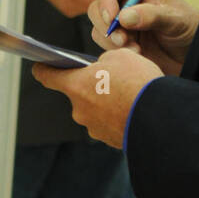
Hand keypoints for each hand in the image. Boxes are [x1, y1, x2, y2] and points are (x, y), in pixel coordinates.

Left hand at [32, 48, 161, 148]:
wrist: (159, 117)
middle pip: (79, 93)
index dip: (43, 69)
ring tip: (129, 94)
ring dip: (107, 103)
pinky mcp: (109, 140)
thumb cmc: (137, 82)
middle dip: (92, 86)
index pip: (48, 76)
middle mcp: (79, 110)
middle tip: (113, 78)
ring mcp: (94, 128)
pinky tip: (134, 108)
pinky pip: (110, 123)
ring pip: (96, 109)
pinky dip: (118, 116)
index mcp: (76, 85)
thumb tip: (104, 71)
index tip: (39, 66)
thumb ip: (104, 62)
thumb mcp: (120, 56)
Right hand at [88, 0, 198, 75]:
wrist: (193, 55)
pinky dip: (116, 52)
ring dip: (112, 42)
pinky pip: (105, 47)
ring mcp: (121, 26)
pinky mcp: (121, 44)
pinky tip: (137, 56)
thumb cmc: (189, 29)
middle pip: (97, 7)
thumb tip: (124, 16)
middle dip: (106, 25)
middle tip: (123, 40)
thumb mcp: (176, 19)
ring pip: (98, 29)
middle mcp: (125, 5)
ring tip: (136, 50)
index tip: (112, 18)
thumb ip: (152, 15)